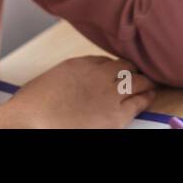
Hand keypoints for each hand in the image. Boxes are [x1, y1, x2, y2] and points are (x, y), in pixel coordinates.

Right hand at [0, 56, 154, 128]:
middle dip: (131, 71)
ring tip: (150, 83)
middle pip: (124, 67)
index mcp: (81, 64)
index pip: (105, 61)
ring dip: (144, 81)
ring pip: (137, 81)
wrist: (31, 121)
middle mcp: (99, 74)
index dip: (112, 67)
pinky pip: (139, 102)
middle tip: (138, 75)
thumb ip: (69, 76)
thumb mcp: (51, 79)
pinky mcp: (116, 115)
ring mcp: (109, 94)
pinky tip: (151, 96)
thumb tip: (75, 83)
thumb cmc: (32, 106)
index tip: (115, 72)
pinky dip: (147, 97)